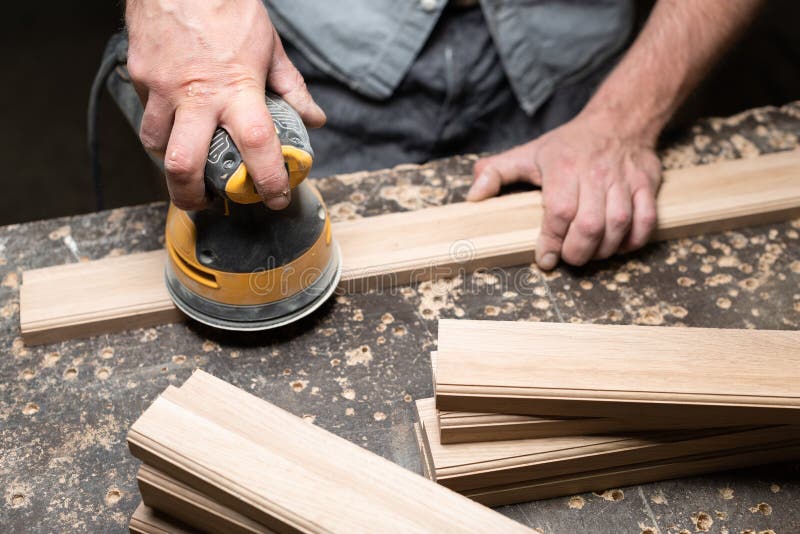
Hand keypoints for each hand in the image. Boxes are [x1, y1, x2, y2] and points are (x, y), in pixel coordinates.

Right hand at [125, 0, 324, 209]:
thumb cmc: (228, 6)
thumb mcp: (270, 47)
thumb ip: (291, 88)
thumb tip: (313, 119)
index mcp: (237, 88)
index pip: (257, 146)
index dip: (268, 180)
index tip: (276, 197)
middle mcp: (196, 95)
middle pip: (183, 164)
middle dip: (191, 194)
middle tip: (204, 202)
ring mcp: (162, 86)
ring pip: (156, 143)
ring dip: (171, 161)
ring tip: (187, 163)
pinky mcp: (139, 75)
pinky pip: (146, 112)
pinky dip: (161, 123)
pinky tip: (175, 118)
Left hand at [467, 111, 661, 268]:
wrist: (617, 121)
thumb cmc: (567, 145)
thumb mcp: (526, 153)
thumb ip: (495, 173)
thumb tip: (473, 197)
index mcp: (563, 168)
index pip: (559, 212)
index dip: (551, 241)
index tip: (544, 258)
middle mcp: (595, 174)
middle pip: (590, 224)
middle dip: (577, 251)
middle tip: (568, 258)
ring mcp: (624, 180)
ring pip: (619, 225)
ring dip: (604, 250)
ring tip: (590, 254)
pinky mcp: (646, 185)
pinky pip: (646, 221)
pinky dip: (634, 241)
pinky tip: (618, 245)